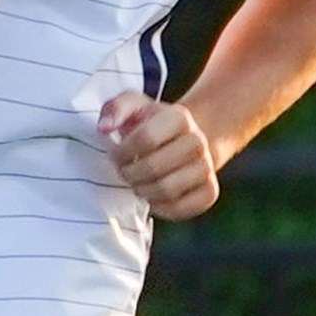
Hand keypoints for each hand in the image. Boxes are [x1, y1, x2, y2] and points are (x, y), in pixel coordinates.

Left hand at [98, 93, 218, 220]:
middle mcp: (198, 141)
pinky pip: (182, 208)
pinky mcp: (210, 191)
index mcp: (179, 117)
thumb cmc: (150, 123)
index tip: (114, 155)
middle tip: (124, 172)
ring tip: (136, 183)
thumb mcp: (131, 106)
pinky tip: (152, 197)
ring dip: (142, 191)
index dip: (122, 152)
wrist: (182, 140)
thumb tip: (104, 127)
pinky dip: (160, 208)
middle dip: (129, 174)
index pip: (146, 138)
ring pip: (167, 190)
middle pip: (154, 168)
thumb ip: (114, 109)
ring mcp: (207, 167)